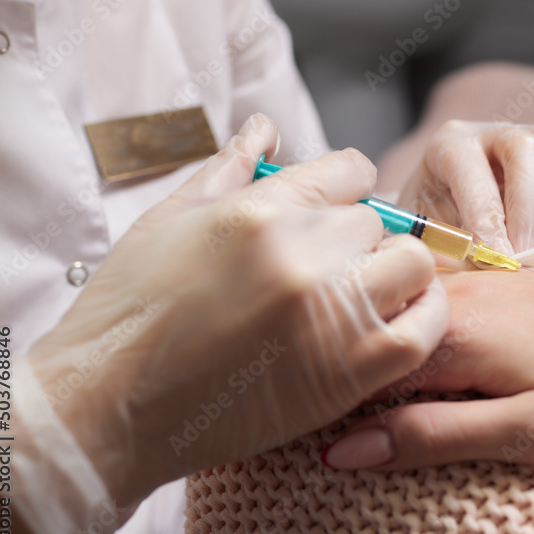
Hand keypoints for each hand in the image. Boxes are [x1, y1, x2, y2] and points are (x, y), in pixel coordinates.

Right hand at [5, 115, 446, 533]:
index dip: (345, 188)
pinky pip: (425, 327)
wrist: (108, 408)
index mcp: (262, 211)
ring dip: (394, 274)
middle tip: (332, 267)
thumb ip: (230, 165)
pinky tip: (394, 321)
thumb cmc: (129, 311)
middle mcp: (305, 256)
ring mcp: (334, 314)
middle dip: (360, 238)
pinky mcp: (352, 372)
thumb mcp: (171, 219)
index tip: (334, 211)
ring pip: (412, 264)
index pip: (351, 170)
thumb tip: (266, 125)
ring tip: (362, 294)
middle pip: (378, 221)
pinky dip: (423, 317)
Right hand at [321, 270, 533, 469]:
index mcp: (453, 332)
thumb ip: (432, 437)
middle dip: (353, 378)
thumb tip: (345, 450)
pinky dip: (417, 338)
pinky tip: (432, 368)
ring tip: (387, 401)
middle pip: (372, 337)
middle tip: (347, 423)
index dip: (334, 406)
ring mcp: (474, 282)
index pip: (358, 370)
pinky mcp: (493, 283)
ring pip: (399, 319)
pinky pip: (431, 308)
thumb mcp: (524, 431)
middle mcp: (454, 294)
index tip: (321, 439)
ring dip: (384, 357)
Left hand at [397, 120, 533, 258]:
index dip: (485, 213)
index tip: (496, 256)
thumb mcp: (429, 237)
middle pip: (525, 149)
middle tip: (521, 256)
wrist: (455, 217)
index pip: (469, 165)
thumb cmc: (439, 228)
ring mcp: (532, 136)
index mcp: (450, 145)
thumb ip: (449, 248)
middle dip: (527, 210)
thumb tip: (483, 264)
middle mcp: (492, 133)